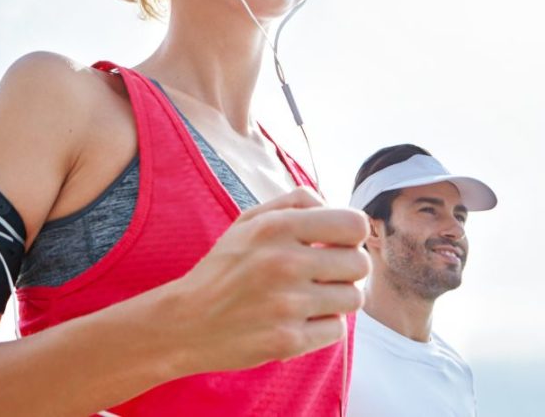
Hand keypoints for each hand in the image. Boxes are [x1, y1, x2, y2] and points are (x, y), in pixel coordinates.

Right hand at [159, 187, 369, 374]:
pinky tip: (298, 319)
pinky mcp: (287, 341)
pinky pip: (337, 330)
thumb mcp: (249, 220)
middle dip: (347, 268)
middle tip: (324, 273)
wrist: (184, 322)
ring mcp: (287, 305)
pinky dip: (323, 326)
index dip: (351, 235)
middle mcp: (284, 263)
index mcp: (277, 227)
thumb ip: (296, 202)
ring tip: (309, 296)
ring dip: (337, 298)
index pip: (355, 225)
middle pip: (360, 264)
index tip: (335, 243)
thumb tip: (335, 205)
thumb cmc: (224, 268)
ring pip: (353, 298)